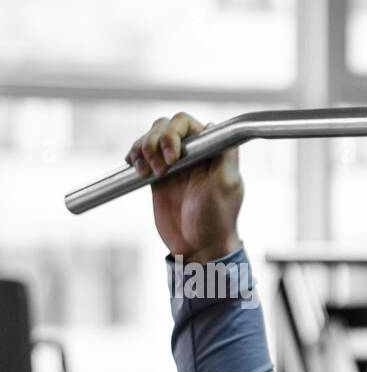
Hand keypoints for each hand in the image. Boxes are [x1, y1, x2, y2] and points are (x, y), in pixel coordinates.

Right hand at [126, 112, 242, 262]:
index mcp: (211, 151)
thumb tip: (213, 124)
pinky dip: (134, 155)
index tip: (173, 158)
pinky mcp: (157, 176)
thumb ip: (226, 154)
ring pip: (150, 137)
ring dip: (143, 149)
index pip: (187, 123)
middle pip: (165, 125)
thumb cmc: (217, 219)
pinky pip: (140, 154)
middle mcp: (192, 153)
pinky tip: (135, 167)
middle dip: (155, 141)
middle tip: (161, 170)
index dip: (174, 133)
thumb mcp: (227, 185)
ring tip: (147, 173)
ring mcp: (173, 163)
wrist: (198, 247)